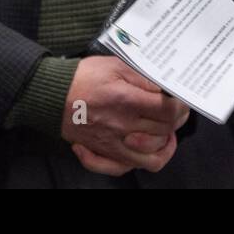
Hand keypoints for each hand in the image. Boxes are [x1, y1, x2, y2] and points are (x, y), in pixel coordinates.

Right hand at [63, 57, 188, 175]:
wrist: (52, 96)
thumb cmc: (84, 77)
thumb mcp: (115, 65)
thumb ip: (142, 76)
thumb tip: (164, 86)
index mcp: (127, 101)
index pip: (167, 111)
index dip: (180, 105)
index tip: (180, 98)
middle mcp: (123, 126)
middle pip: (163, 131)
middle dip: (176, 120)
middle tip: (175, 110)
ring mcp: (114, 143)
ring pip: (153, 155)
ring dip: (165, 143)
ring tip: (165, 129)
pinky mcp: (105, 152)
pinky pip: (128, 168)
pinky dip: (141, 162)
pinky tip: (148, 148)